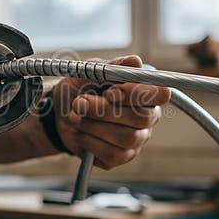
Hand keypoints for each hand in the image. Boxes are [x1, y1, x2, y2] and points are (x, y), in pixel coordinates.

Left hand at [50, 55, 169, 168]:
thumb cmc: (80, 87)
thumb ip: (113, 67)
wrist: (58, 111)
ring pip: (127, 138)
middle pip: (142, 118)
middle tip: (81, 102)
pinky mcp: (120, 157)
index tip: (110, 91)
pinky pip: (113, 154)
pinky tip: (78, 132)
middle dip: (108, 110)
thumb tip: (135, 62)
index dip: (137, 94)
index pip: (160, 94)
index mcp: (146, 93)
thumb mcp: (91, 71)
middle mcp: (146, 117)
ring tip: (74, 115)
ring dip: (95, 125)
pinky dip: (90, 141)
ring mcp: (136, 140)